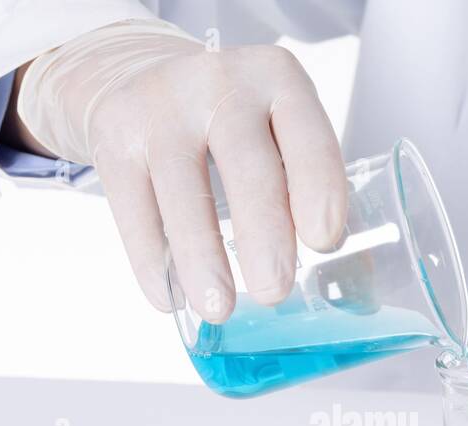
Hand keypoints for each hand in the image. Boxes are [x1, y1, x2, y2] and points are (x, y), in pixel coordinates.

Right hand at [15, 18, 347, 318]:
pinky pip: (133, 210)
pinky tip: (170, 299)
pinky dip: (153, 262)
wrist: (135, 75)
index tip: (324, 242)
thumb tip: (353, 293)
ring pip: (183, 191)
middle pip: (247, 166)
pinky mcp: (114, 136)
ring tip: (219, 308)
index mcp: (278, 80)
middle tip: (274, 291)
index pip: (306, 134)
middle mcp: (220, 84)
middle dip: (264, 234)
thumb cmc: (230, 124)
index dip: (318, 186)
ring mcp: (161, 107)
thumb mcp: (275, 132)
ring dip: (202, 258)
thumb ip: (310, 196)